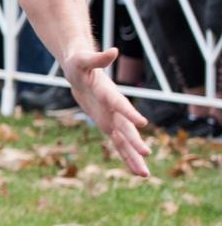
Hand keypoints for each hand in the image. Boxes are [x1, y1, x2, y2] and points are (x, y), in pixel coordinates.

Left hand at [62, 47, 151, 176]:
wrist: (80, 69)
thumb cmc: (78, 63)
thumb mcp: (81, 60)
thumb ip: (97, 58)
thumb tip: (113, 51)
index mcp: (108, 93)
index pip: (119, 104)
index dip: (128, 112)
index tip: (141, 123)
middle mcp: (114, 108)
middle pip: (126, 127)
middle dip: (134, 140)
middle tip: (146, 153)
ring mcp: (112, 118)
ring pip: (125, 140)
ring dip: (133, 156)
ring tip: (145, 174)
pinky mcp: (108, 124)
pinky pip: (118, 143)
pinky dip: (126, 156)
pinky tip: (136, 170)